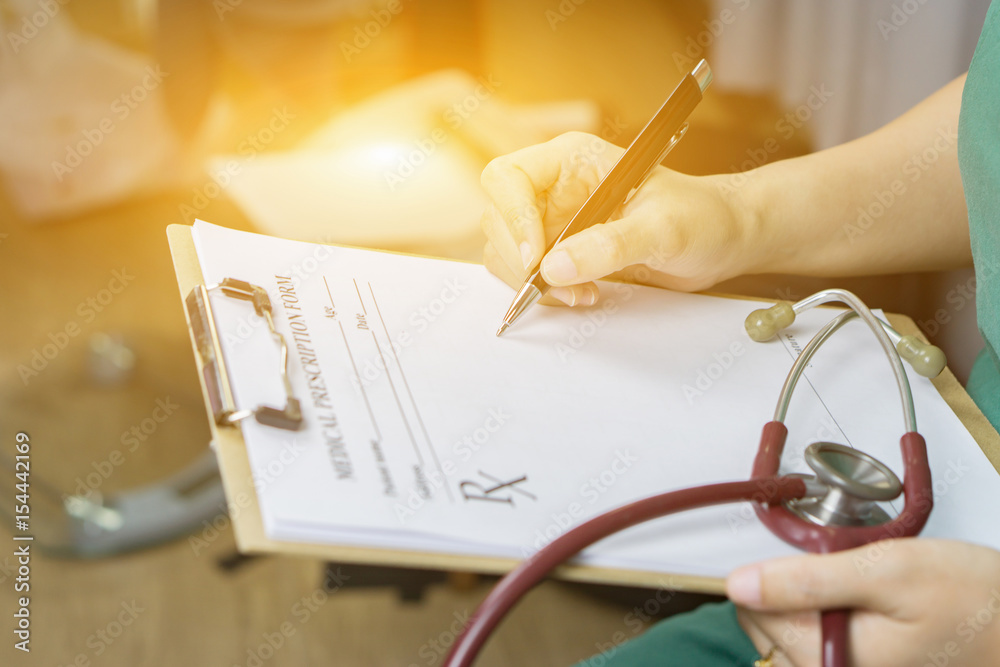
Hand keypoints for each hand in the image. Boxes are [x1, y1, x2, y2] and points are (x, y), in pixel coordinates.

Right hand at [479, 131, 758, 305]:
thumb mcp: (664, 229)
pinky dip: (544, 292)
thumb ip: (610, 245)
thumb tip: (554, 267)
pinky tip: (583, 294)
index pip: (506, 177)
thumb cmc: (702, 217)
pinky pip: (525, 274)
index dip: (511, 217)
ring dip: (532, 282)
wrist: (722, 239)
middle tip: (562, 288)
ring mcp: (552, 221)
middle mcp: (553, 187)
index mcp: (571, 160)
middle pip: (496, 220)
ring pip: (504, 252)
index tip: (536, 256)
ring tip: (583, 294)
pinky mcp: (559, 252)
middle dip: (521, 261)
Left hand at [726, 539, 999, 666]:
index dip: (767, 568)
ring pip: (787, 630)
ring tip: (854, 580)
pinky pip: (816, 640)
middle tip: (835, 561)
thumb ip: (807, 580)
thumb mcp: (888, 571)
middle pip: (764, 622)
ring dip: (805, 598)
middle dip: (785, 584)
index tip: (799, 549)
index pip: (750, 610)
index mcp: (829, 657)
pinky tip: (859, 600)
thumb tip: (738, 584)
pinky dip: (825, 613)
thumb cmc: (972, 600)